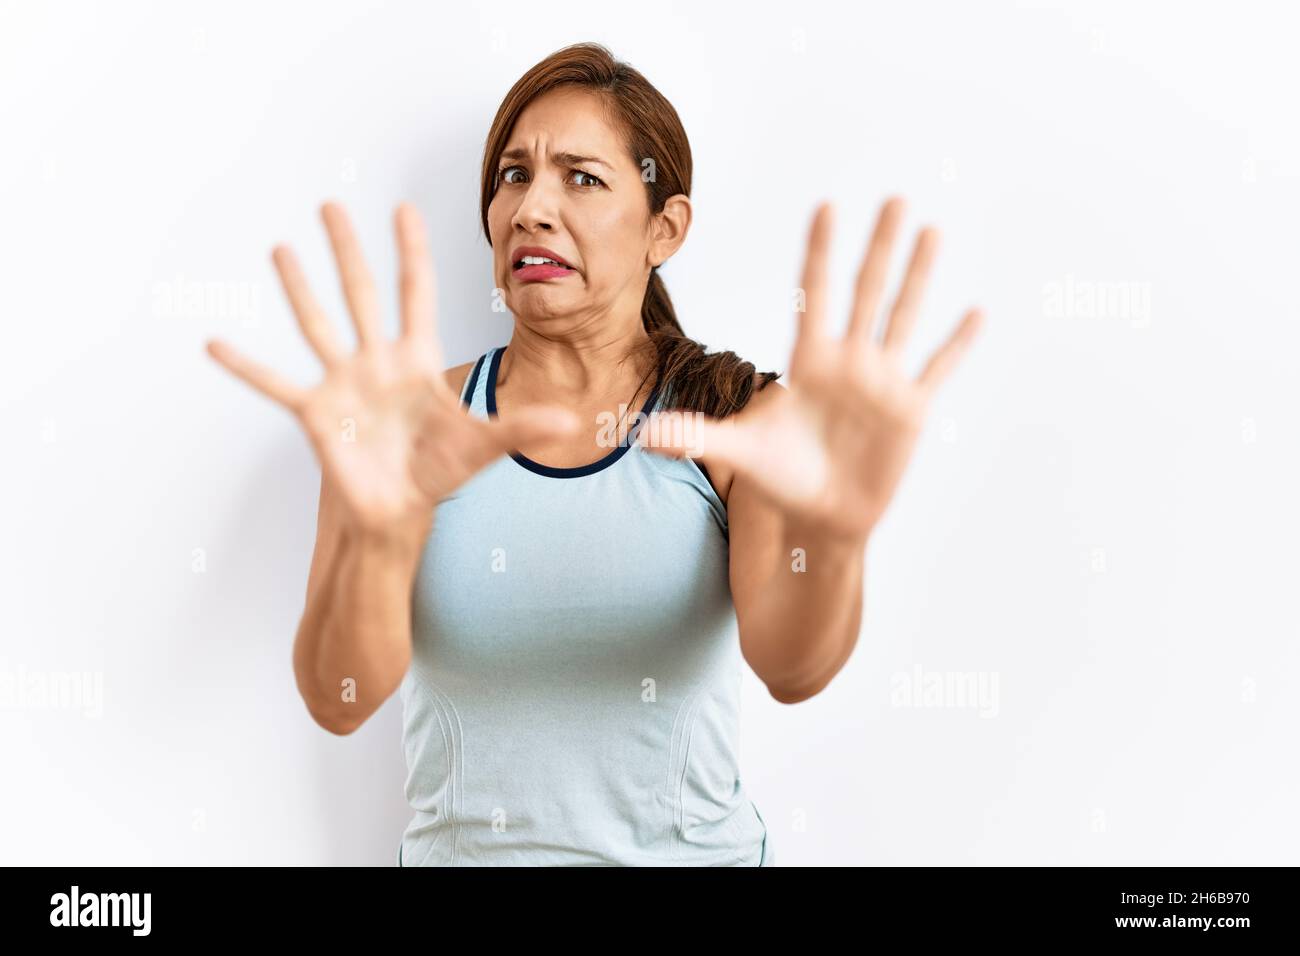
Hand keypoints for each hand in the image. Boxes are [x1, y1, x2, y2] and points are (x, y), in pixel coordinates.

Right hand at [205, 202, 578, 535]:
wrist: (400, 511)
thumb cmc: (438, 473)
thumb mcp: (484, 447)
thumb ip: (520, 429)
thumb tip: (567, 423)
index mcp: (416, 359)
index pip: (415, 291)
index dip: (411, 250)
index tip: (405, 208)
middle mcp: (376, 361)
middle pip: (361, 292)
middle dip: (347, 249)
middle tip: (331, 204)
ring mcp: (343, 382)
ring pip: (318, 323)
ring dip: (299, 288)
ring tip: (281, 248)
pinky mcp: (316, 413)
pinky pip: (275, 384)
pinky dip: (246, 367)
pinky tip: (215, 344)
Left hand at [640, 196, 983, 542]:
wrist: (819, 518)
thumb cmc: (779, 477)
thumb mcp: (737, 453)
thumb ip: (695, 437)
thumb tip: (642, 436)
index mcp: (808, 358)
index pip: (814, 293)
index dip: (820, 251)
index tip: (827, 204)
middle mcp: (848, 360)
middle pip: (865, 291)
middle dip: (878, 246)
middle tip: (893, 197)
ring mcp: (882, 381)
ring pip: (903, 316)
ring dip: (919, 276)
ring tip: (933, 231)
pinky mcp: (909, 410)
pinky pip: (937, 368)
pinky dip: (956, 344)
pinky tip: (975, 312)